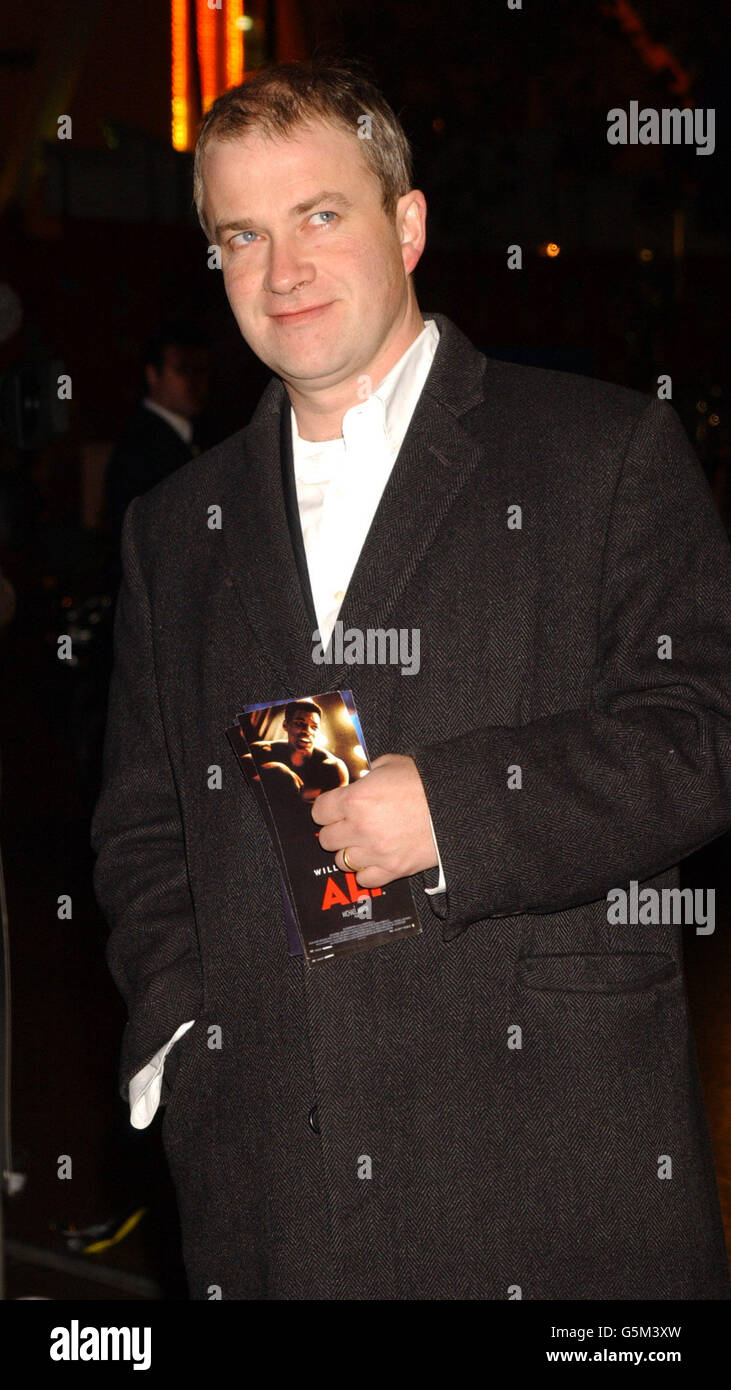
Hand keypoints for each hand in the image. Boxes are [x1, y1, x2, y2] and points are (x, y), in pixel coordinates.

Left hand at [311, 753, 437, 887]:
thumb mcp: (392, 764)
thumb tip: (362, 781)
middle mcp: (359, 828)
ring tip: (364, 843)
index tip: (335, 809)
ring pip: (342, 862)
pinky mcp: (393, 870)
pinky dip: (367, 871)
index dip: (327, 809)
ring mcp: (375, 852)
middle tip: (351, 824)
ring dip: (350, 852)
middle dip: (337, 830)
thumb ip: (369, 773)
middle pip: (327, 839)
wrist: (458, 805)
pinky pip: (364, 879)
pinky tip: (376, 858)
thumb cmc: (426, 781)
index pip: (319, 812)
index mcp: (355, 800)